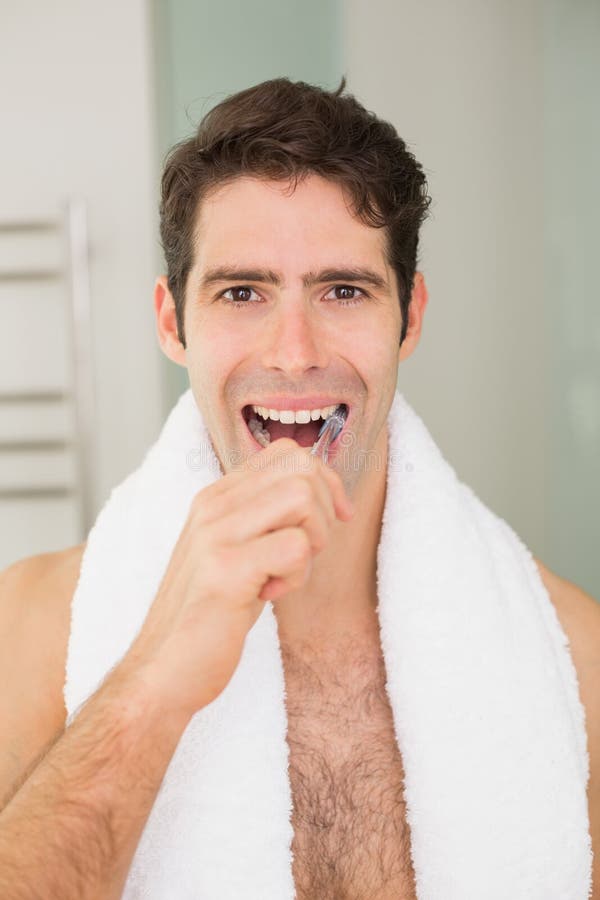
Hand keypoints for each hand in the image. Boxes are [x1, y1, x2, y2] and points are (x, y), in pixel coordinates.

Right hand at [122, 438, 353, 719]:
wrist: (163, 670)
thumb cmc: (210, 614)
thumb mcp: (235, 552)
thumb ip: (265, 517)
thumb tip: (320, 490)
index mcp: (215, 497)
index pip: (286, 452)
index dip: (324, 482)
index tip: (331, 521)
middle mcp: (212, 505)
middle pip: (302, 468)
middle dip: (324, 513)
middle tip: (303, 555)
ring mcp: (215, 534)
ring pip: (303, 498)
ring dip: (312, 541)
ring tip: (283, 575)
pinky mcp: (226, 569)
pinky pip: (296, 547)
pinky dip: (297, 576)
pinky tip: (268, 595)